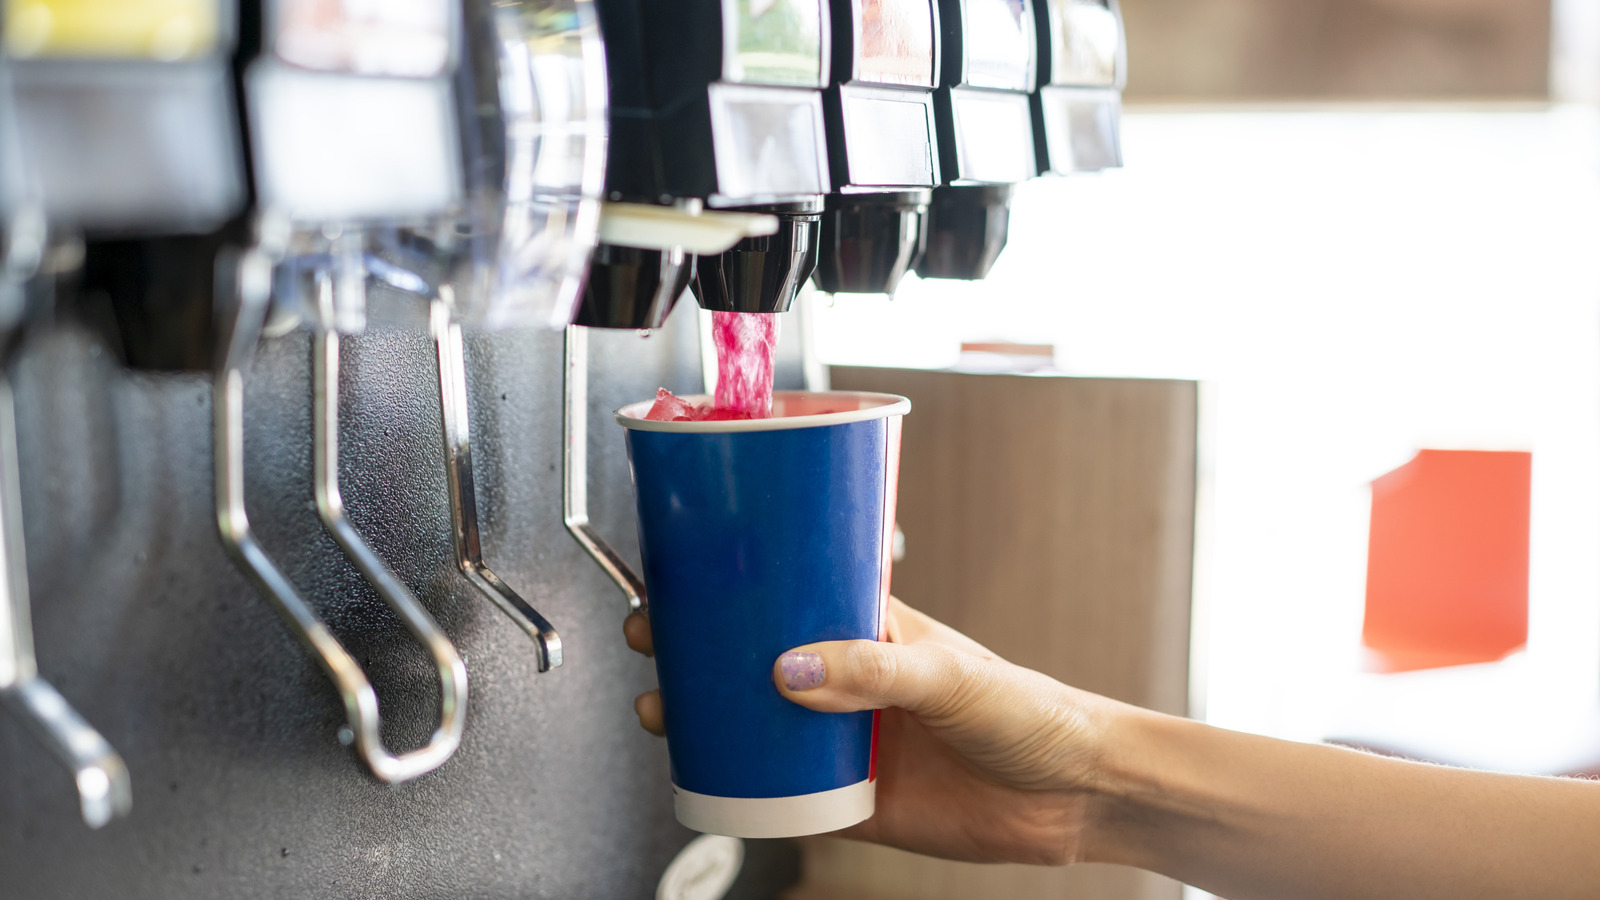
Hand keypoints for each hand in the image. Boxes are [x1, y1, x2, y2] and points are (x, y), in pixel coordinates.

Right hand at [624, 598, 1115, 865]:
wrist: (1075, 796)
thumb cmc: (1033, 712)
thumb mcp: (952, 676)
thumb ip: (876, 670)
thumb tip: (791, 671)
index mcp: (871, 629)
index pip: (788, 594)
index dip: (733, 586)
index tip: (682, 578)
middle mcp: (849, 679)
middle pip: (753, 658)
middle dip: (696, 650)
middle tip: (653, 643)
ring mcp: (845, 740)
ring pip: (755, 725)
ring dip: (704, 719)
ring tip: (662, 713)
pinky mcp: (851, 800)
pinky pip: (779, 795)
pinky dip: (741, 789)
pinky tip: (709, 780)